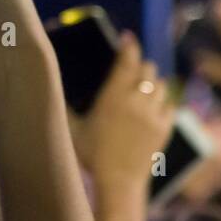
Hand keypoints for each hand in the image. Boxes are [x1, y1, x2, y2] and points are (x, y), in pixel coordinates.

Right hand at [70, 32, 173, 192]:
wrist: (118, 182)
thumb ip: (65, 106)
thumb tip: (50, 88)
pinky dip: (163, 103)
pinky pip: (170, 106)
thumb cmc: (90, 156)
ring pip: (162, 86)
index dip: (129, 45)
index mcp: (114, 96)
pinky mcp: (165, 129)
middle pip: (148, 70)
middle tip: (133, 69)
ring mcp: (154, 114)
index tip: (128, 38)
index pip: (127, 60)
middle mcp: (137, 100)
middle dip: (141, 66)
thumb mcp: (72, 129)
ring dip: (153, 84)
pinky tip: (154, 108)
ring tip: (144, 89)